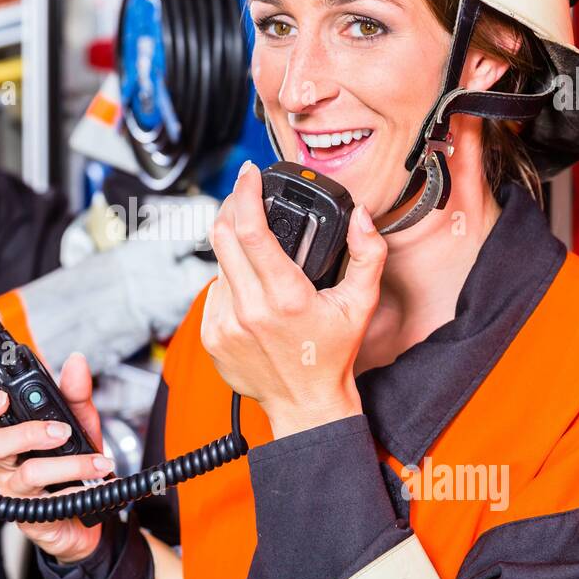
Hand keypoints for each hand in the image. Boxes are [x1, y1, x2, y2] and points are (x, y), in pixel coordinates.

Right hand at [0, 352, 114, 564]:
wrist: (88, 511)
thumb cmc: (73, 464)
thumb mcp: (79, 424)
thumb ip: (75, 394)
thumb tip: (76, 362)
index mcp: (6, 433)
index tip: (1, 397)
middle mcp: (3, 462)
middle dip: (29, 433)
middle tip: (61, 430)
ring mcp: (13, 490)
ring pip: (28, 472)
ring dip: (68, 464)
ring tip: (96, 462)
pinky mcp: (28, 515)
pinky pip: (46, 501)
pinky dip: (74, 490)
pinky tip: (92, 486)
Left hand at [201, 164, 386, 437]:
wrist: (305, 405)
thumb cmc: (331, 356)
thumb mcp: (360, 304)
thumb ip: (367, 254)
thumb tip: (361, 216)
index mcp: (286, 297)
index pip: (252, 231)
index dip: (246, 193)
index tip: (248, 174)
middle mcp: (250, 310)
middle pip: (223, 237)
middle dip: (232, 207)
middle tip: (245, 196)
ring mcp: (225, 324)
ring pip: (218, 263)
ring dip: (233, 248)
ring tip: (258, 254)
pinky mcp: (210, 336)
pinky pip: (212, 291)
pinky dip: (229, 281)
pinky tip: (250, 291)